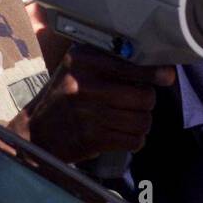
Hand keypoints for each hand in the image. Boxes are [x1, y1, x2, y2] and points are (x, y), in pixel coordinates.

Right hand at [9, 45, 174, 162]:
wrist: (36, 131)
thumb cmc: (64, 95)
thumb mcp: (78, 68)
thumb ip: (110, 62)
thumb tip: (158, 69)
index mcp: (84, 62)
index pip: (131, 66)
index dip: (154, 73)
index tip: (167, 76)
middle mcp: (86, 86)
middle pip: (143, 96)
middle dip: (146, 102)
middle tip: (138, 102)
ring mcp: (89, 115)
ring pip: (142, 120)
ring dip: (142, 122)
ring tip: (131, 119)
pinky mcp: (92, 139)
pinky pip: (133, 140)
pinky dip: (135, 139)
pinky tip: (124, 134)